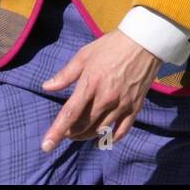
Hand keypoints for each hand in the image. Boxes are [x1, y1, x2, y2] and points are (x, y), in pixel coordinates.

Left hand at [41, 30, 160, 150]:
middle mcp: (106, 98)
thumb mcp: (84, 55)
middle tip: (65, 131)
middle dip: (70, 133)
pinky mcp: (134, 107)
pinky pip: (122, 131)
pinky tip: (102, 139)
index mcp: (90, 84)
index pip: (70, 114)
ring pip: (100, 130)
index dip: (56, 132)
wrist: (143, 42)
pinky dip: (110, 139)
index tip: (46, 146)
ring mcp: (121, 105)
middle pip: (83, 126)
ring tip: (79, 133)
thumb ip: (65, 74)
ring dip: (86, 135)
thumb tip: (46, 87)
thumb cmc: (111, 47)